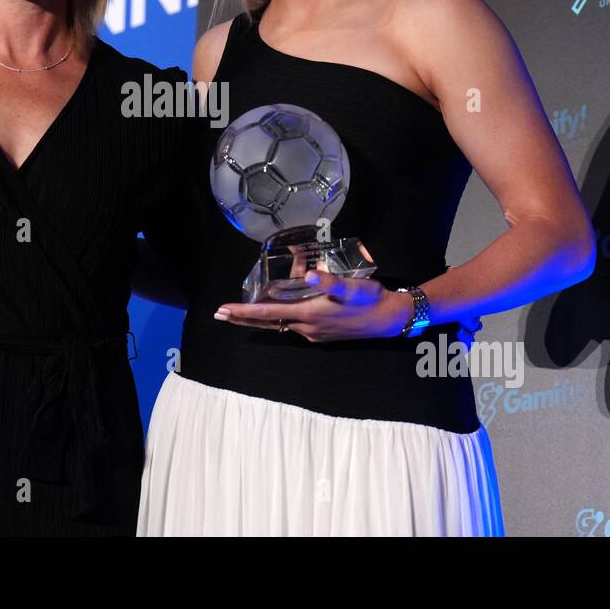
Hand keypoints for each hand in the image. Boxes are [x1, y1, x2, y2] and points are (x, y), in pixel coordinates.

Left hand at [213, 270, 410, 341]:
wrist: (389, 319)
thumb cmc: (369, 300)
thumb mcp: (350, 287)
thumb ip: (328, 281)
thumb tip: (309, 275)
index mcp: (308, 315)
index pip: (267, 314)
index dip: (243, 312)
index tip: (222, 311)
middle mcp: (306, 328)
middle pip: (267, 323)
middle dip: (242, 318)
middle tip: (220, 314)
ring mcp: (314, 332)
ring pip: (280, 323)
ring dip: (261, 316)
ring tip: (242, 309)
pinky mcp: (322, 333)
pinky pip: (294, 322)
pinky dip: (281, 313)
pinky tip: (281, 305)